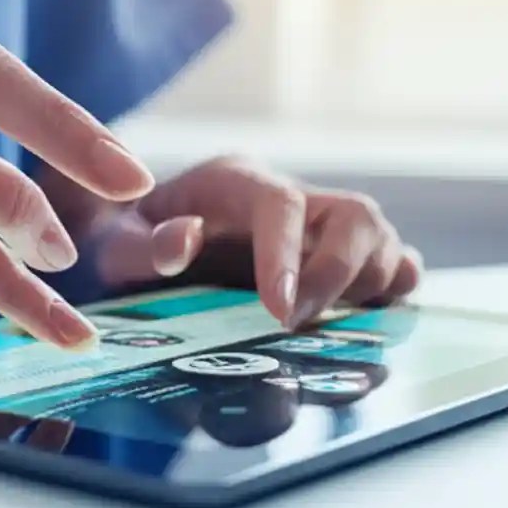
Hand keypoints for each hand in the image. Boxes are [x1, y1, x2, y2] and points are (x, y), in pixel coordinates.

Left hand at [87, 156, 422, 327]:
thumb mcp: (115, 249)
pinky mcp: (340, 256)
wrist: (141, 241)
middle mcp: (292, 197)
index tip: (279, 310)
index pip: (282, 203)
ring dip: (367, 284)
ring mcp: (322, 226)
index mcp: (236, 182)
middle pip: (354, 213)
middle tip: (299, 325)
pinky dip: (392, 289)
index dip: (289, 254)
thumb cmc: (128, 246)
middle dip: (337, 273)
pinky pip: (391, 263)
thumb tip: (186, 241)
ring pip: (379, 236)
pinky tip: (368, 319)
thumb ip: (144, 248)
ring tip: (327, 325)